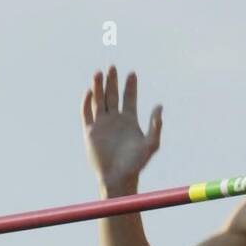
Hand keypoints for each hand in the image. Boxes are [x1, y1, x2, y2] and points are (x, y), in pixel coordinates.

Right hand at [82, 66, 162, 195]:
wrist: (118, 178)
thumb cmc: (136, 164)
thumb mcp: (151, 144)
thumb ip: (156, 125)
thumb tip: (160, 106)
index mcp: (129, 120)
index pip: (129, 98)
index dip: (130, 86)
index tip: (132, 73)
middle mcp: (114, 119)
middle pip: (112, 95)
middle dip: (113, 81)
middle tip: (113, 67)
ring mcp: (101, 124)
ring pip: (98, 100)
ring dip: (98, 86)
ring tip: (100, 72)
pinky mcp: (90, 131)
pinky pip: (86, 113)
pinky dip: (87, 102)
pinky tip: (89, 91)